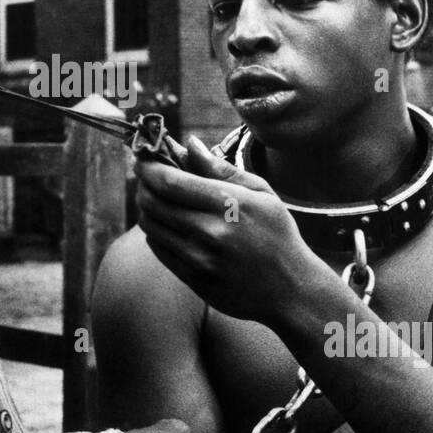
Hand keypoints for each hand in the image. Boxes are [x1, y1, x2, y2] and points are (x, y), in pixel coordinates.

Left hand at [134, 136, 342, 325]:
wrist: (290, 290)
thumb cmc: (278, 235)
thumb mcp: (262, 193)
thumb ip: (221, 168)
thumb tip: (188, 142)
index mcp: (229, 204)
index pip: (170, 182)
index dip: (148, 167)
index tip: (142, 158)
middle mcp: (210, 232)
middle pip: (153, 202)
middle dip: (142, 184)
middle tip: (145, 176)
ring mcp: (199, 259)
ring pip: (151, 225)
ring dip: (146, 207)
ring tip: (155, 198)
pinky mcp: (193, 279)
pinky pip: (158, 248)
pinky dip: (156, 231)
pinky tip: (168, 223)